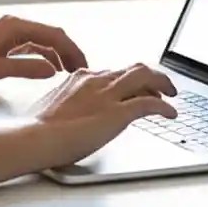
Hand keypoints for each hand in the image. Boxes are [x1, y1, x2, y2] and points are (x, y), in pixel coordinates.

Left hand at [0, 15, 89, 88]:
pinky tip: (49, 69)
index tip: (85, 67)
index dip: (72, 51)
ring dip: (57, 54)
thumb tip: (53, 69)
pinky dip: (43, 56)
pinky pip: (30, 47)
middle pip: (51, 35)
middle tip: (83, 71)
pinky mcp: (1, 43)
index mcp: (15, 26)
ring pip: (41, 41)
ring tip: (70, 72)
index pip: (54, 35)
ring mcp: (7, 33)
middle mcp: (13, 25)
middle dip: (69, 51)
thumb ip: (26, 69)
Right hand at [30, 63, 178, 165]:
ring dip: (163, 83)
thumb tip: (71, 111)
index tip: (133, 88)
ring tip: (171, 93)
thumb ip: (67, 102)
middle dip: (151, 76)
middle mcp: (97, 80)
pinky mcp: (118, 113)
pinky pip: (149, 104)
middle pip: (133, 69)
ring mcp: (108, 95)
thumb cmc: (36, 128)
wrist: (35, 137)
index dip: (128, 80)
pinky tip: (170, 113)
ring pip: (145, 77)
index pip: (113, 73)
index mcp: (80, 77)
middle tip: (161, 86)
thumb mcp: (52, 105)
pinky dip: (164, 107)